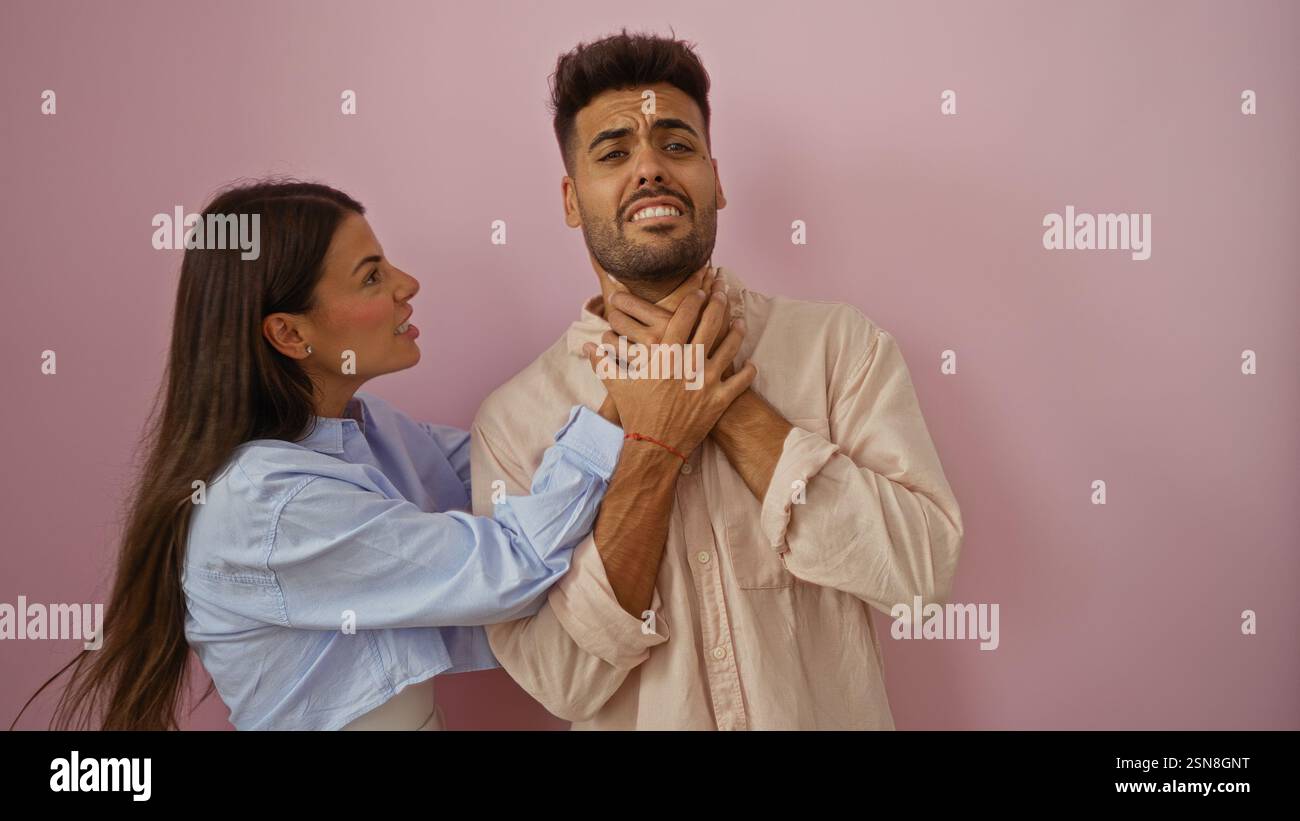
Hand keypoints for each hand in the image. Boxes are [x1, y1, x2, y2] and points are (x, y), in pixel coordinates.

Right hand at [583, 285, 755, 456]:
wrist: (655, 446)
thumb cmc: (636, 415)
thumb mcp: (617, 386)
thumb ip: (603, 362)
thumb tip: (586, 346)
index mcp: (666, 354)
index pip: (684, 317)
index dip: (694, 300)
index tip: (699, 291)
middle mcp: (690, 362)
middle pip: (710, 324)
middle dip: (718, 304)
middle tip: (723, 293)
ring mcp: (707, 381)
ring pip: (729, 348)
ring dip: (736, 332)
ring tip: (739, 321)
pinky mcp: (719, 400)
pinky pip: (740, 381)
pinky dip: (747, 371)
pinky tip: (750, 364)